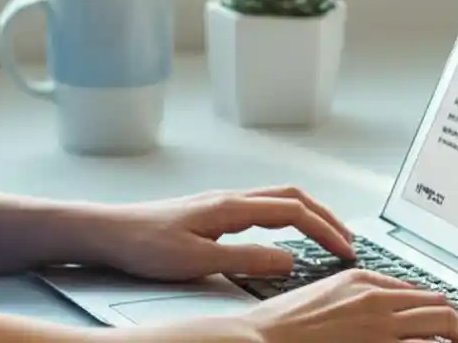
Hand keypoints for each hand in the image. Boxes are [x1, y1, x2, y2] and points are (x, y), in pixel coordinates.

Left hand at [92, 187, 354, 280]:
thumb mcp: (197, 261)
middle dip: (326, 217)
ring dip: (309, 214)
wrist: (109, 231)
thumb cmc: (144, 245)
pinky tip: (287, 236)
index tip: (345, 250)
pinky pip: (263, 207)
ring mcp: (223, 202)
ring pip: (279, 199)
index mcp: (231, 207)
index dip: (325, 230)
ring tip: (327, 237)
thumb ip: (246, 260)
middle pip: (293, 197)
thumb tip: (290, 261)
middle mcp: (231, 198)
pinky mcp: (214, 212)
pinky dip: (288, 217)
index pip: (293, 212)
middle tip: (348, 242)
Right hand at [239, 269, 457, 342]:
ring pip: (440, 326)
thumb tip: (393, 300)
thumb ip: (361, 292)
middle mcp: (378, 302)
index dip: (441, 311)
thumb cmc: (286, 323)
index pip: (420, 294)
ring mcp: (380, 329)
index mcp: (365, 284)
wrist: (263, 339)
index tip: (453, 324)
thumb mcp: (327, 293)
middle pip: (440, 309)